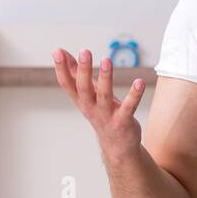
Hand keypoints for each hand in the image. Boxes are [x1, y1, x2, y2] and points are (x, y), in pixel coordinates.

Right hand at [52, 48, 147, 162]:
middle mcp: (91, 107)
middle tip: (84, 51)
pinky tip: (139, 82)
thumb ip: (74, 73)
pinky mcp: (123, 121)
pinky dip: (134, 95)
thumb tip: (58, 51)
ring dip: (105, 78)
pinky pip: (129, 107)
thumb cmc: (101, 113)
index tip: (57, 52)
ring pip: (104, 95)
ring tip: (106, 60)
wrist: (116, 146)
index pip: (67, 84)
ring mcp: (107, 115)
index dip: (61, 69)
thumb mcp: (86, 93)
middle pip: (84, 88)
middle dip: (84, 70)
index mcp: (81, 100)